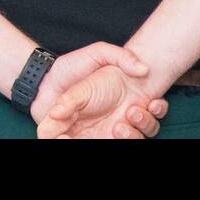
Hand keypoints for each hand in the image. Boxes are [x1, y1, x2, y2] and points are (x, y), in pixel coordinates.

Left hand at [30, 42, 166, 135]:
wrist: (43, 80)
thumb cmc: (72, 67)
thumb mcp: (97, 53)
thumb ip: (121, 56)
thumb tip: (145, 69)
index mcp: (123, 103)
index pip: (149, 114)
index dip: (156, 112)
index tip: (153, 103)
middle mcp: (116, 121)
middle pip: (143, 132)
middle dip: (145, 125)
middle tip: (132, 113)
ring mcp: (100, 133)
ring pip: (129, 141)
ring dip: (131, 136)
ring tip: (119, 126)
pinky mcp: (80, 139)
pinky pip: (93, 146)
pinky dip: (109, 140)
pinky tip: (101, 131)